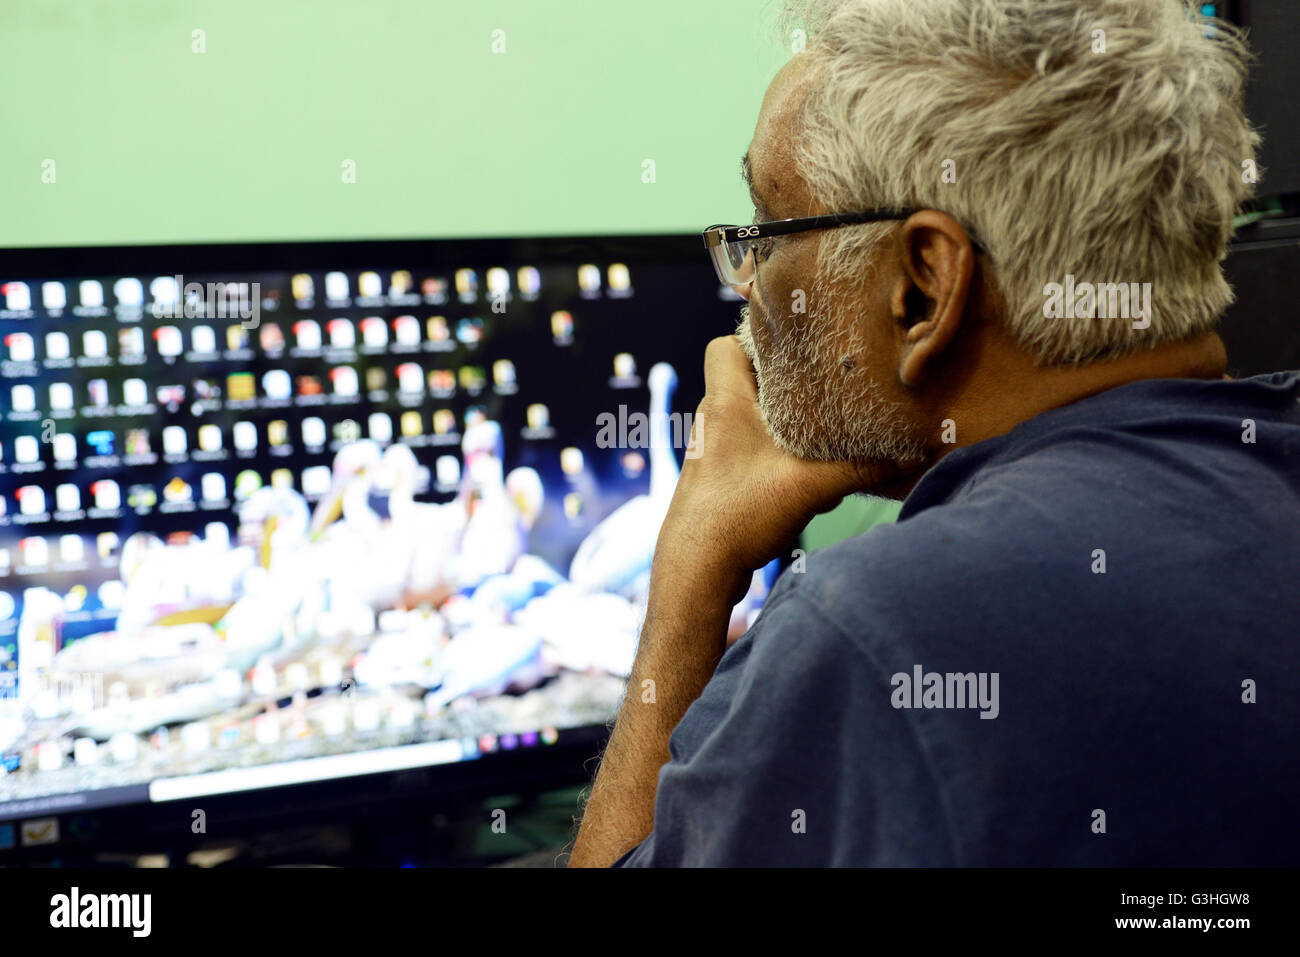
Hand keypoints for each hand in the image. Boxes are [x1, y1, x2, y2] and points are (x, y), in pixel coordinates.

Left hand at [652, 336, 907, 602]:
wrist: (694, 572)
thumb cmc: (736, 516)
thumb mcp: (810, 486)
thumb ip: (862, 466)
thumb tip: (911, 452)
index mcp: (724, 403)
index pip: (725, 345)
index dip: (756, 338)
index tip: (797, 345)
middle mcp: (712, 422)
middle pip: (747, 382)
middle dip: (786, 387)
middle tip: (824, 390)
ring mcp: (712, 454)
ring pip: (753, 422)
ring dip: (786, 428)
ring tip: (822, 437)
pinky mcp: (717, 483)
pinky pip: (752, 455)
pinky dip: (777, 460)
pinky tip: (805, 482)